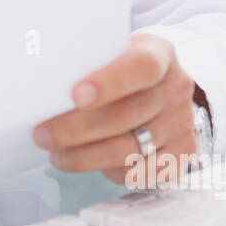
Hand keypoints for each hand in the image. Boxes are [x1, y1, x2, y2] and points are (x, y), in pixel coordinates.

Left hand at [32, 34, 198, 185]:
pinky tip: (88, 161)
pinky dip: (108, 171)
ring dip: (85, 156)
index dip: (109, 83)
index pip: (141, 67)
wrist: (158, 87)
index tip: (76, 96)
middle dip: (77, 129)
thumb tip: (44, 82)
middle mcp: (176, 88)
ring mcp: (182, 123)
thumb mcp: (109, 53)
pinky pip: (140, 172)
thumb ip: (88, 64)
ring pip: (129, 149)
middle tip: (43, 135)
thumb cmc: (121, 69)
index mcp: (160, 54)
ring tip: (57, 153)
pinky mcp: (182, 153)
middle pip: (126, 115)